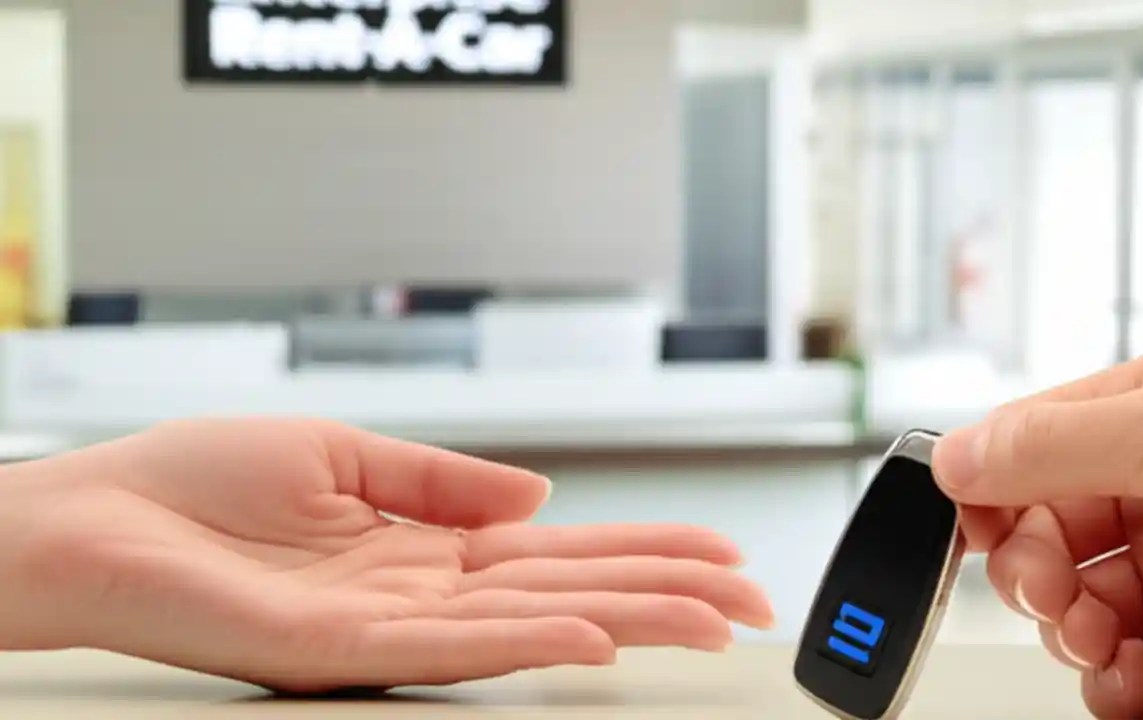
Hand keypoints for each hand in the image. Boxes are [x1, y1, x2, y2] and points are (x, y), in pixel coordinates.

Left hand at [0, 418, 772, 691]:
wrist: (96, 516)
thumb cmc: (196, 484)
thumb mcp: (344, 453)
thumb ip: (444, 479)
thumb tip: (537, 493)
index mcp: (424, 547)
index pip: (559, 553)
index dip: (641, 550)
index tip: (716, 553)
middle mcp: (421, 594)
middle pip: (568, 594)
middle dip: (664, 595)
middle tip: (752, 604)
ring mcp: (388, 628)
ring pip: (531, 627)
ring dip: (626, 623)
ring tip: (709, 622)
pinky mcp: (339, 649)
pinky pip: (450, 649)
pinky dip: (527, 645)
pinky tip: (590, 640)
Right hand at [931, 343, 1142, 718]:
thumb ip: (1055, 442)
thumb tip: (955, 456)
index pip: (1034, 446)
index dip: (991, 488)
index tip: (967, 528)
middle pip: (1050, 535)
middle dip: (1032, 568)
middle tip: (1048, 590)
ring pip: (1085, 612)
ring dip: (1070, 634)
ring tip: (1096, 641)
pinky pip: (1135, 678)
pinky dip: (1114, 690)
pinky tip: (1125, 685)